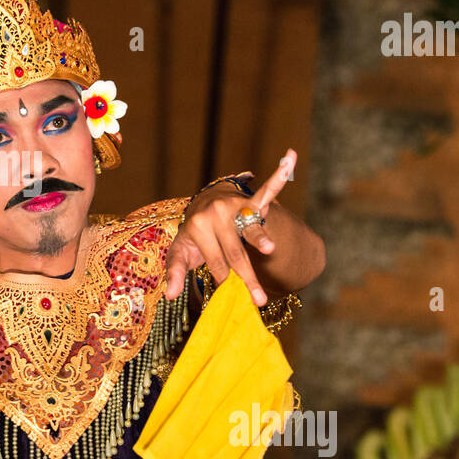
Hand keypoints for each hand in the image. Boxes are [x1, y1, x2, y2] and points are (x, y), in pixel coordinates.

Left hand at [164, 148, 297, 303]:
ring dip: (260, 240)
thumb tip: (169, 295)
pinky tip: (289, 158)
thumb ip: (175, 271)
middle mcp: (215, 214)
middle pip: (235, 253)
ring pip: (251, 229)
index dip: (225, 281)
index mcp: (197, 227)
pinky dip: (279, 175)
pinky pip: (267, 189)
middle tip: (258, 300)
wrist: (201, 205)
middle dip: (246, 278)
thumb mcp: (179, 251)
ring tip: (269, 249)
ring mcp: (234, 206)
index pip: (216, 262)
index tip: (234, 299)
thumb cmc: (193, 235)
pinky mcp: (250, 200)